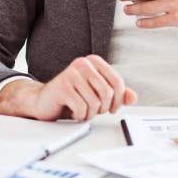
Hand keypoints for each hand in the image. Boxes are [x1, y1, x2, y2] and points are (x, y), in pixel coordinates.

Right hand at [0, 55, 137, 120]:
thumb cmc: (72, 96)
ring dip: (89, 114)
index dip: (118, 101)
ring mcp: (71, 74)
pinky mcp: (62, 86)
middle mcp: (83, 63)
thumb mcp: (97, 94)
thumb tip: (133, 97)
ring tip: (81, 110)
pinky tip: (72, 111)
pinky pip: (82, 109)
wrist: (44, 101)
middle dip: (102, 108)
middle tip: (92, 110)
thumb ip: (116, 94)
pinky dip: (79, 115)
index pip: (117, 83)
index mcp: (94, 61)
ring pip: (95, 103)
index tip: (111, 108)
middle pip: (107, 93)